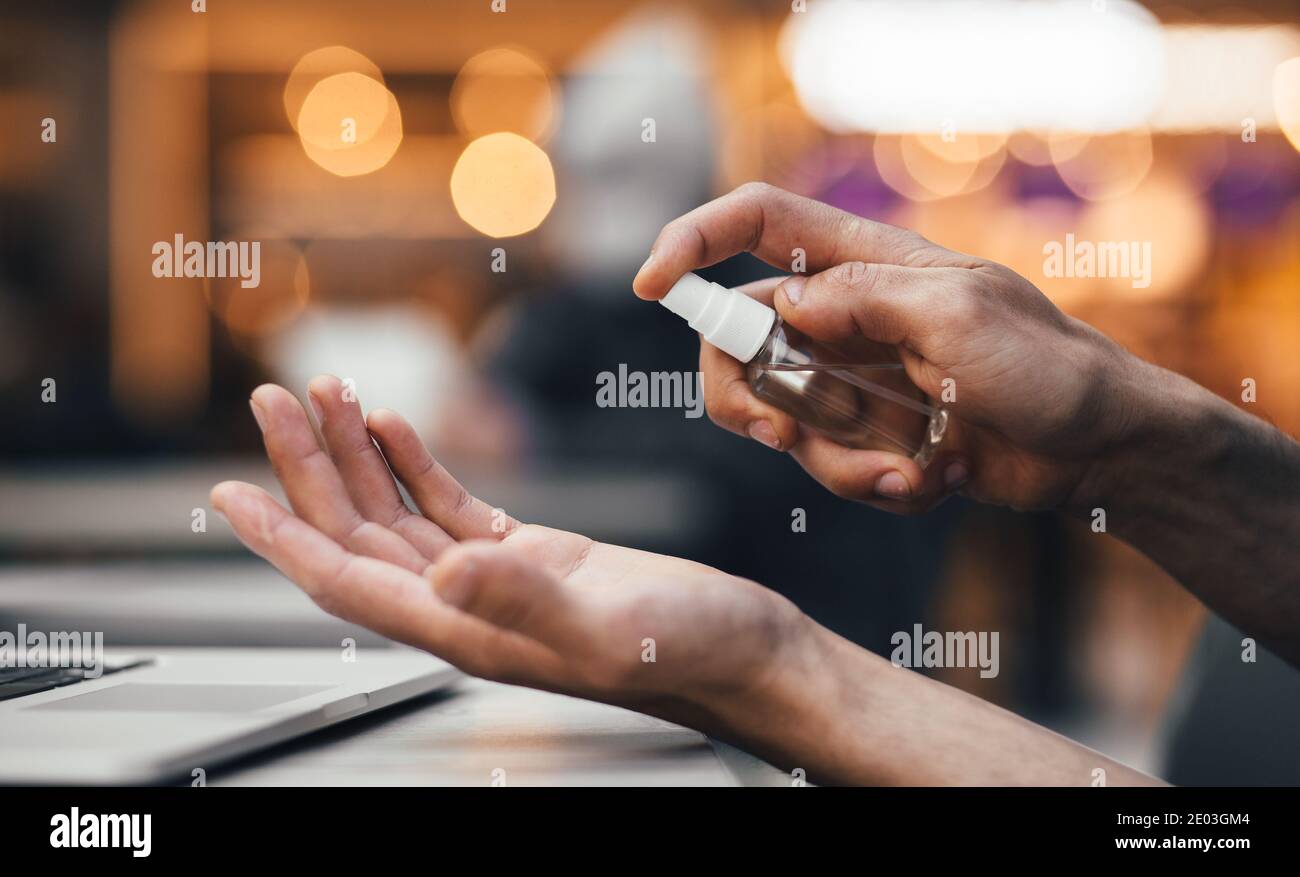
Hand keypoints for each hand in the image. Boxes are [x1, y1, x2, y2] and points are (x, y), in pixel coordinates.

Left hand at [212, 377, 805, 735]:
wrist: (742, 648)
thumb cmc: (689, 651)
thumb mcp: (608, 624)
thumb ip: (523, 600)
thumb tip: (442, 573)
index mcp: (467, 631)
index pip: (347, 581)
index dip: (284, 536)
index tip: (230, 493)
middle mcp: (467, 608)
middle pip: (360, 535)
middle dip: (309, 468)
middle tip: (274, 399)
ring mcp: (495, 581)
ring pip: (399, 516)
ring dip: (357, 457)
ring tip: (326, 396)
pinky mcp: (531, 556)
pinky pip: (449, 506)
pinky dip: (416, 463)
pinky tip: (398, 428)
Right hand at [634, 182, 1138, 512]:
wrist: (1097, 449)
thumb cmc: (1048, 368)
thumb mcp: (961, 317)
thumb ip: (864, 300)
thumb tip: (785, 307)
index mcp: (866, 265)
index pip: (759, 224)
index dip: (695, 241)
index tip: (652, 287)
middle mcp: (845, 317)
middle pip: (739, 338)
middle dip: (746, 394)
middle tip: (780, 432)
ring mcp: (851, 379)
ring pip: (779, 416)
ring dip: (834, 456)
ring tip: (912, 466)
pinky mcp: (866, 434)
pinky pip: (826, 463)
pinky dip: (871, 481)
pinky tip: (932, 477)